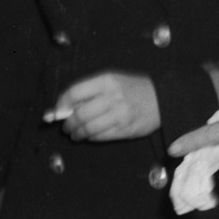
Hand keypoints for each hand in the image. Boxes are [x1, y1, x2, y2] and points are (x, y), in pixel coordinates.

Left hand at [45, 72, 159, 141]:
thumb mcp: (111, 80)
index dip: (61, 104)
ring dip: (77, 133)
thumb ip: (89, 90)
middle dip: (68, 123)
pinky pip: (101, 136)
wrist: (162, 99)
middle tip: (65, 126)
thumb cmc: (132, 88)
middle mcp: (112, 97)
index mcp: (107, 80)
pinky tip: (88, 136)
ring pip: (89, 128)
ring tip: (74, 134)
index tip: (56, 111)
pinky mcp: (125, 130)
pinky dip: (90, 138)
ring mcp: (120, 115)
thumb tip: (63, 105)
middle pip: (80, 114)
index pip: (75, 92)